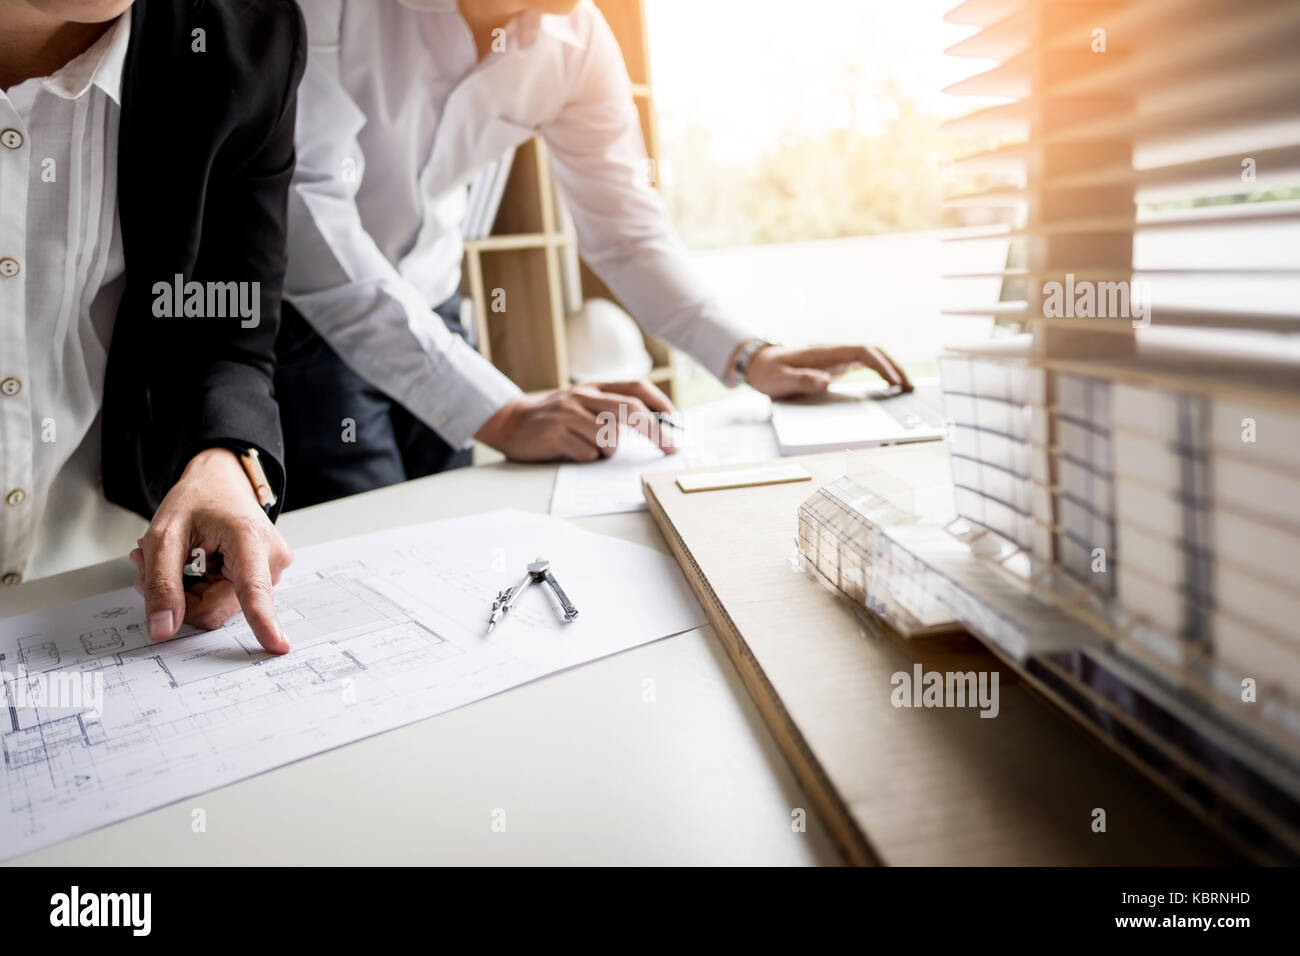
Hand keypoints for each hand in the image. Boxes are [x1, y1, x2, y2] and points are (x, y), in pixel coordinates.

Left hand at [128, 448, 293, 653]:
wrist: (222, 483)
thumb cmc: (199, 500)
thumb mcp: (164, 534)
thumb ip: (160, 582)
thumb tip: (163, 630)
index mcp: (250, 539)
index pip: (253, 589)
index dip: (262, 621)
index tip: (278, 646)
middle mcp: (271, 559)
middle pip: (216, 607)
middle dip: (180, 594)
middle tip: (151, 564)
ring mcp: (270, 571)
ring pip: (217, 607)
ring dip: (186, 590)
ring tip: (175, 557)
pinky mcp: (264, 579)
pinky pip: (223, 601)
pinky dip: (198, 588)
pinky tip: (193, 564)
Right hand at [475, 380, 677, 462]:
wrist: (510, 422)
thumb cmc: (556, 418)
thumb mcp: (584, 405)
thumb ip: (612, 410)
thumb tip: (656, 428)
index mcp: (594, 387)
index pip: (636, 388)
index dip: (661, 404)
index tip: (677, 424)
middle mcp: (583, 396)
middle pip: (631, 410)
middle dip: (656, 431)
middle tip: (671, 447)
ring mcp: (569, 414)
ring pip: (610, 437)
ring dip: (607, 450)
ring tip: (588, 447)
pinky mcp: (556, 434)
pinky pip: (588, 454)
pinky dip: (586, 458)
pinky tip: (570, 452)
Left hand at [741, 345, 911, 398]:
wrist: (758, 363)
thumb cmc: (767, 372)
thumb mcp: (778, 379)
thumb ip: (799, 380)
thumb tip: (824, 381)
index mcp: (824, 353)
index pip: (861, 352)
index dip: (880, 365)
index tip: (893, 380)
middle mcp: (834, 352)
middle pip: (873, 351)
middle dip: (893, 366)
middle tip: (909, 387)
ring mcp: (836, 358)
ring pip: (871, 357)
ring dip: (890, 369)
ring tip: (906, 388)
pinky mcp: (836, 365)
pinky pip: (864, 365)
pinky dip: (880, 373)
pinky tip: (889, 386)